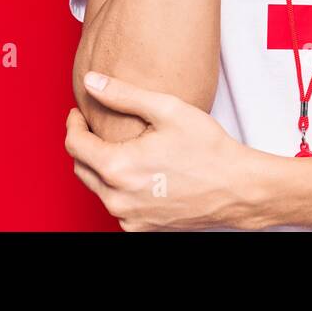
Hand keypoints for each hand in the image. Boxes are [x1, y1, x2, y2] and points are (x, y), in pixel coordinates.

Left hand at [65, 72, 270, 231]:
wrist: (237, 188)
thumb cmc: (207, 147)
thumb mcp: (167, 110)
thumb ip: (123, 95)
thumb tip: (90, 82)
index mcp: (118, 168)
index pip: (75, 145)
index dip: (74, 124)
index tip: (79, 112)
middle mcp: (118, 199)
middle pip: (81, 168)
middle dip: (84, 145)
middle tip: (95, 126)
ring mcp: (129, 217)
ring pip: (98, 188)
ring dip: (101, 167)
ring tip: (120, 147)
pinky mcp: (142, 228)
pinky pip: (117, 205)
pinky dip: (118, 187)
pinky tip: (137, 171)